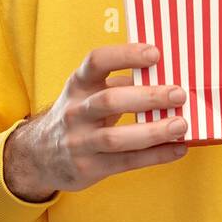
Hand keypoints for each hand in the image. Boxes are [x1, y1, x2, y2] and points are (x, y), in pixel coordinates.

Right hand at [3, 43, 189, 201]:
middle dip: (147, 96)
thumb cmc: (80, 115)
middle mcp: (75, 111)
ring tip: (181, 125)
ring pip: (116, 137)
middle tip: (178, 94)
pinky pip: (126, 162)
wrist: (40, 155)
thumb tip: (169, 77)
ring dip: (153, 131)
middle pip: (110, 101)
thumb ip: (122, 83)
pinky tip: (178, 148)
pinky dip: (155, 156)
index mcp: (78, 84)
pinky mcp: (88, 168)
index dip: (125, 55)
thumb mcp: (89, 93)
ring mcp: (79, 142)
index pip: (96, 62)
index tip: (154, 53)